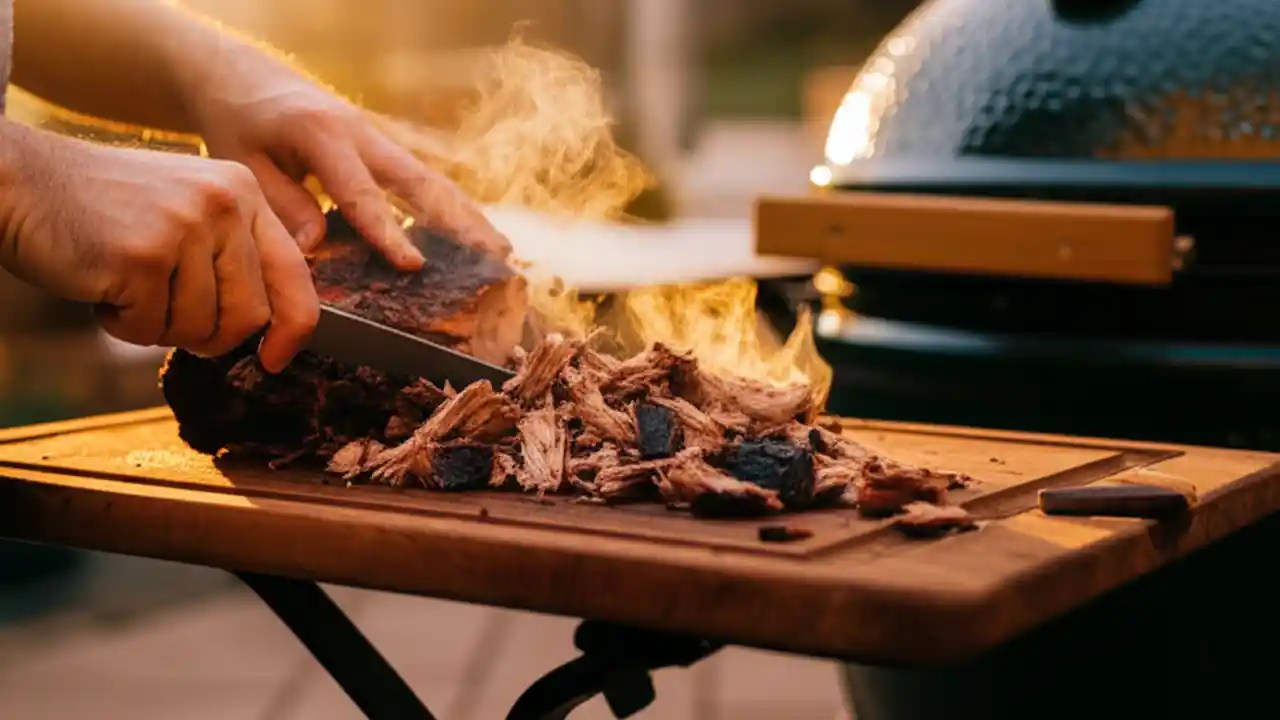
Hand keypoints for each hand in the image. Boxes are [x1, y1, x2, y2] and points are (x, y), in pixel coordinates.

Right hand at [0, 125, 318, 372]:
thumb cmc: (101, 209)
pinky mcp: (141, 257)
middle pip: (249, 316)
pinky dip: (122, 325)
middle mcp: (223, 204)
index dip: (294, 328)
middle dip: (208, 334)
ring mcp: (183, 228)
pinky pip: (150, 329)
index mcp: (242, 193)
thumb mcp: (185, 211)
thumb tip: (266, 327)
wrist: (17, 180)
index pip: (295, 274)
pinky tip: (101, 286)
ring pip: (199, 328)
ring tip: (125, 285)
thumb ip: (230, 254)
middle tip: (163, 313)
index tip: (275, 359)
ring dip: (157, 326)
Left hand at [183, 41, 511, 265]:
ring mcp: (377, 138)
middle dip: (460, 220)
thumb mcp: (245, 165)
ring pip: (431, 180)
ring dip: (467, 216)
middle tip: (494, 255)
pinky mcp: (381, 147)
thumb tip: (318, 247)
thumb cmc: (237, 123)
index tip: (414, 265)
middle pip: (421, 181)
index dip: (389, 232)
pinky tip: (472, 236)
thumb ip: (283, 205)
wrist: (242, 77)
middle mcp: (361, 133)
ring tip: (501, 251)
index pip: (362, 194)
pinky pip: (421, 181)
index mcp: (323, 135)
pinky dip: (450, 209)